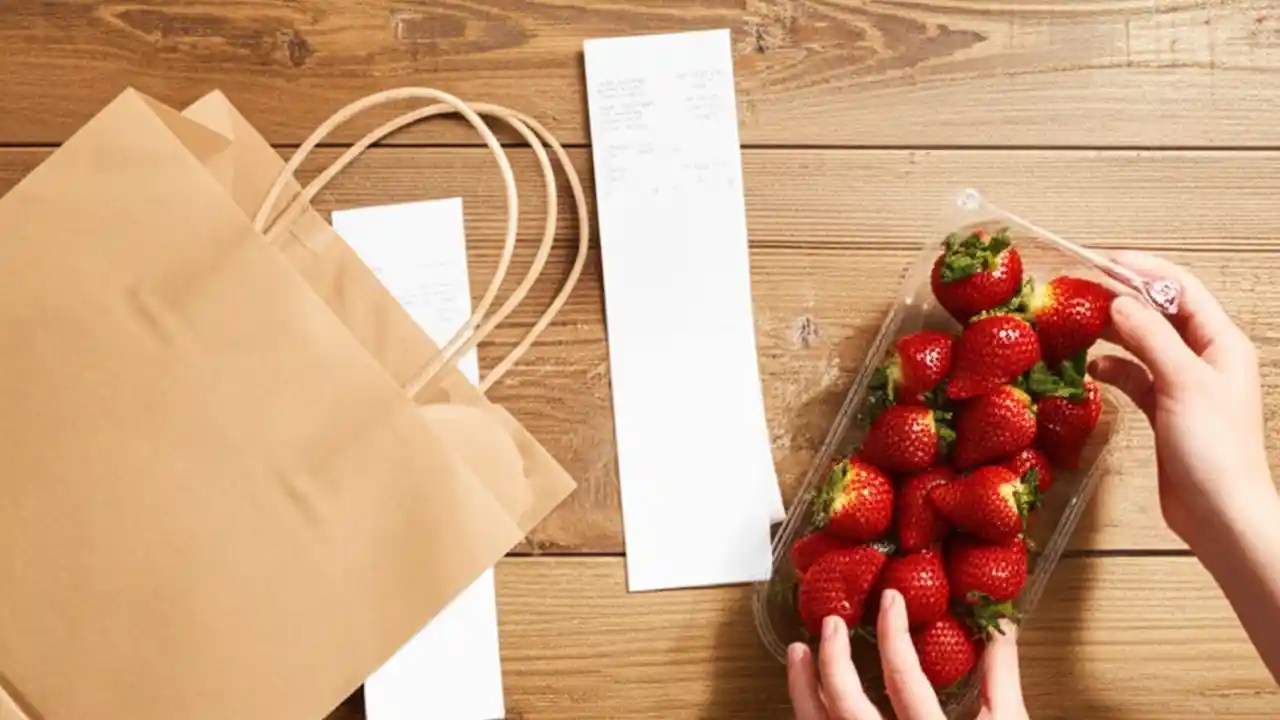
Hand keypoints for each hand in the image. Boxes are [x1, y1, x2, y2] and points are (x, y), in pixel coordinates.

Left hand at [787, 590, 1027, 719]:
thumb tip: (1000, 625)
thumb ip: (1000, 679)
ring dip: (802, 690)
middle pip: (848, 708)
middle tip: (829, 622)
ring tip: (797, 653)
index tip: (888, 599)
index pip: (905, 681)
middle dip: (833, 660)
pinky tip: (805, 702)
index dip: (894, 635)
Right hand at [1088, 252, 1275, 550]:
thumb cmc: (1215, 452)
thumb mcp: (1182, 383)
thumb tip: (1120, 300)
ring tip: (1078, 324)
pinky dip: (1113, 368)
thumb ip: (1151, 337)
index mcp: (1221, 343)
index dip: (1142, 270)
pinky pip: (1135, 376)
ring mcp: (1184, 385)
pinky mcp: (1165, 410)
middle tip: (1079, 290)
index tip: (1102, 262)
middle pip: (1159, 313)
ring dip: (1113, 332)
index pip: (1180, 289)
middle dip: (1121, 298)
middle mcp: (1204, 358)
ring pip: (1143, 343)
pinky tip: (1091, 368)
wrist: (1221, 513)